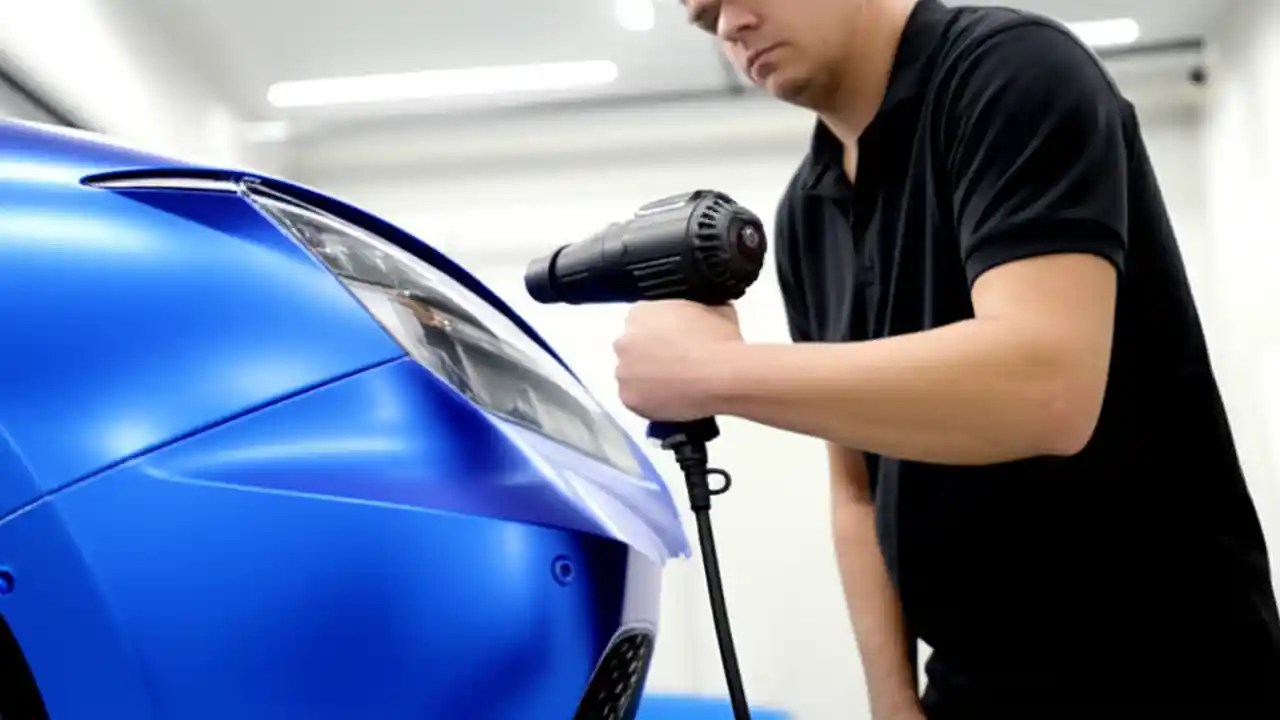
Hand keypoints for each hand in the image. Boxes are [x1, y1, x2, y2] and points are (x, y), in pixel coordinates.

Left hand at [613, 300, 742, 421]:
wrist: (722, 376)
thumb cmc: (719, 341)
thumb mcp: (715, 308)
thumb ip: (697, 310)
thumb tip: (704, 316)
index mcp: (640, 313)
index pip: (641, 322)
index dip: (660, 334)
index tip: (674, 343)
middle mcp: (624, 341)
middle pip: (632, 350)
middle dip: (650, 357)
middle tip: (676, 366)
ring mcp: (623, 371)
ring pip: (632, 377)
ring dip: (648, 380)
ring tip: (677, 386)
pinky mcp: (628, 398)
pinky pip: (636, 400)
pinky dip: (651, 402)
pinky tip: (672, 400)